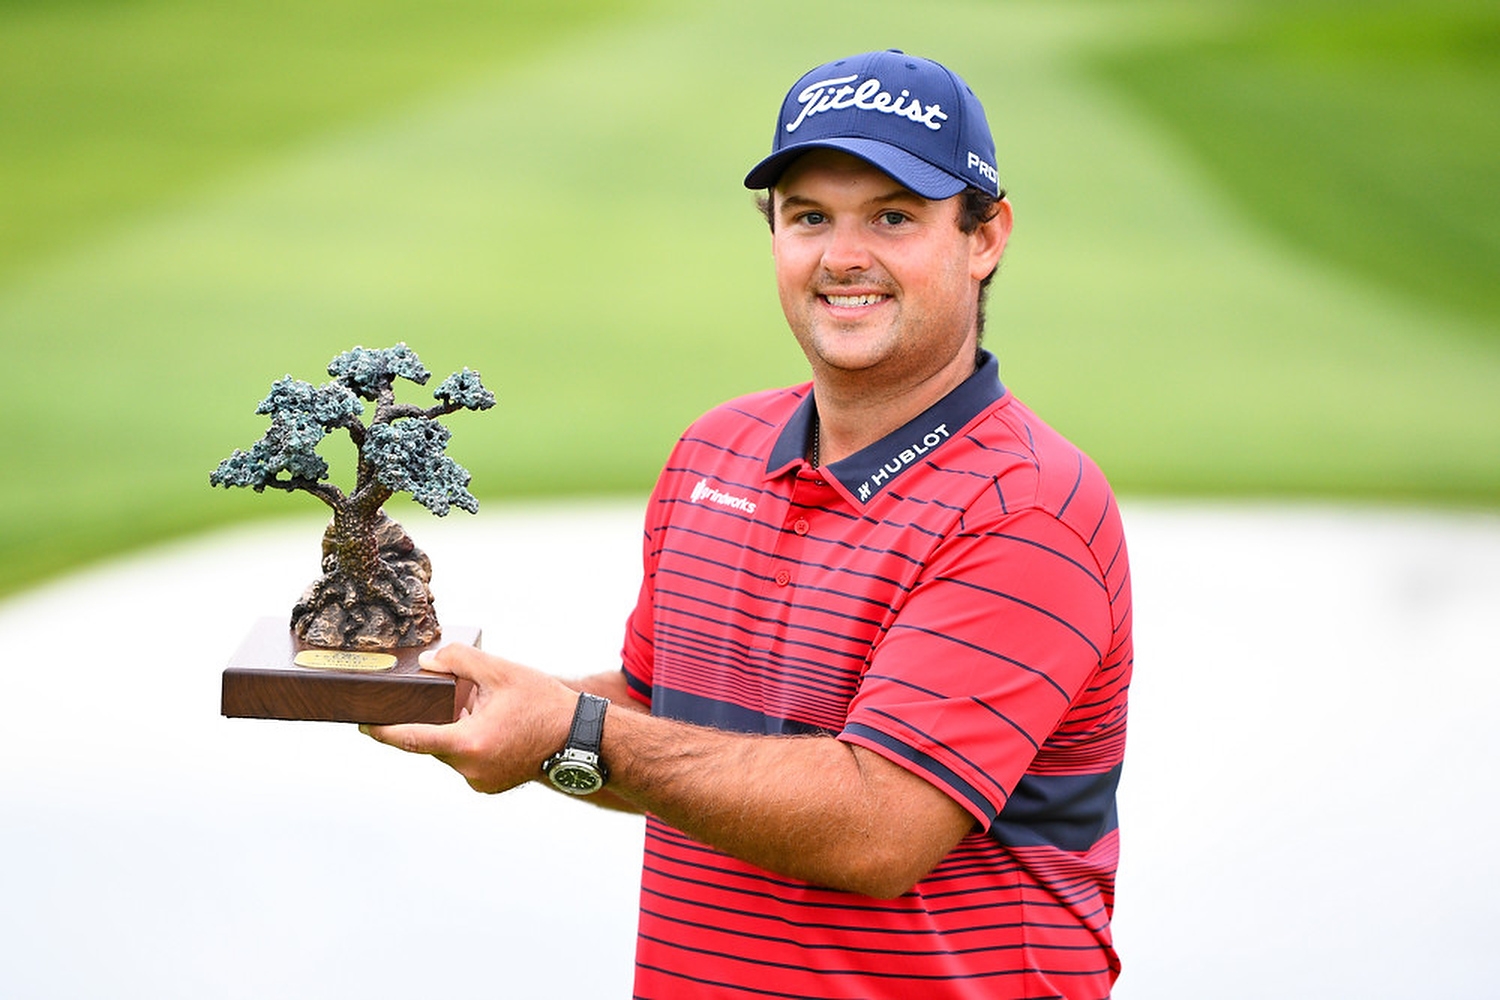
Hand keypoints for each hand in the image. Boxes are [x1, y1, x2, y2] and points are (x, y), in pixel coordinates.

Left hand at [360, 642, 576, 793]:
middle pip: (433, 741)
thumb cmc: (544, 704)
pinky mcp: (489, 786)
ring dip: (456, 731)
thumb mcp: (502, 672)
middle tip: (453, 697)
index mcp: (468, 743)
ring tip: (487, 710)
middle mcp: (469, 770)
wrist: (582, 739)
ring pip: (450, 751)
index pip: (410, 739)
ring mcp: (479, 782)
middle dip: (436, 719)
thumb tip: (427, 662)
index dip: (381, 731)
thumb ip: (459, 661)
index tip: (360, 723)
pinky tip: (494, 727)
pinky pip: (466, 761)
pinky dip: (470, 743)